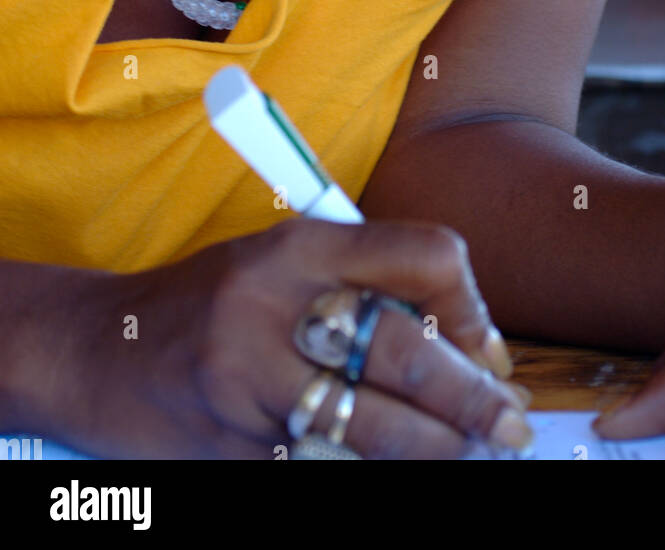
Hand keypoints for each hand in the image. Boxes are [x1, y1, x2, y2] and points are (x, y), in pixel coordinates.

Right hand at [19, 218, 532, 458]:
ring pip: (372, 428)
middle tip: (507, 423)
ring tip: (464, 454)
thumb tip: (466, 341)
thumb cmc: (213, 303)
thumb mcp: (283, 264)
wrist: (102, 353)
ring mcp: (248, 384)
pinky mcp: (233, 448)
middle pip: (405, 352)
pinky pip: (325, 469)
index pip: (421, 255)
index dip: (470, 305)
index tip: (487, 347)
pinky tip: (399, 469)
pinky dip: (370, 473)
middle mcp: (273, 307)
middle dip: (472, 397)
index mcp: (298, 246)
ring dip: (433, 450)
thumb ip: (362, 285)